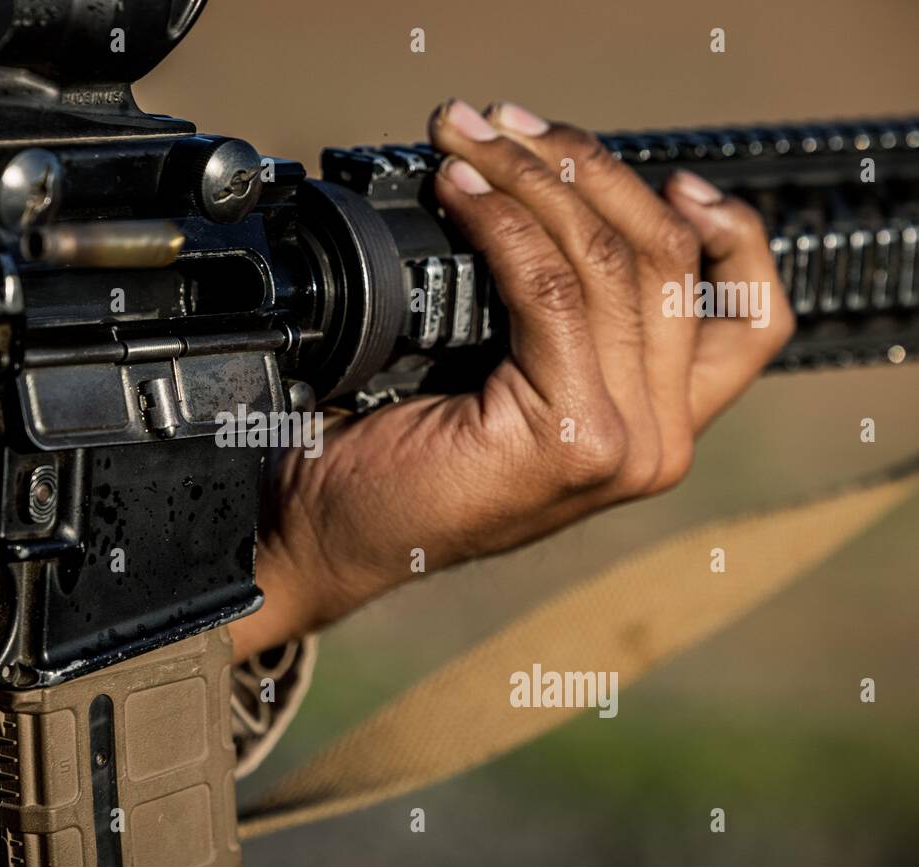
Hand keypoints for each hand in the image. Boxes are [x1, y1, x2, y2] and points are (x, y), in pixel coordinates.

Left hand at [230, 99, 792, 659]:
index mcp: (660, 428)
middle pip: (667, 264)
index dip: (724, 229)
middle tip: (507, 125)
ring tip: (470, 141)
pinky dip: (501, 224)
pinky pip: (548, 291)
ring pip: (607, 265)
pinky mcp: (571, 436)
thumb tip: (572, 202)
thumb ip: (573, 324)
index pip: (741, 312)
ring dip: (534, 181)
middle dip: (587, 171)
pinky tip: (459, 192)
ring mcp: (623, 444)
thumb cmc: (401, 460)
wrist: (333, 534)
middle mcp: (658, 442)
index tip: (668, 173)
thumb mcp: (513, 381)